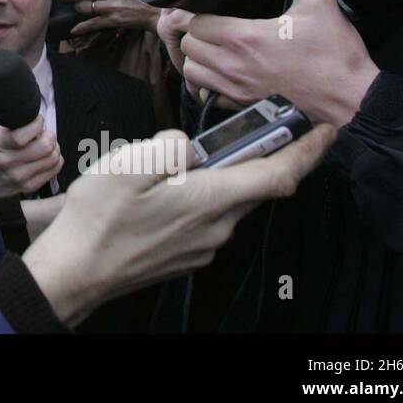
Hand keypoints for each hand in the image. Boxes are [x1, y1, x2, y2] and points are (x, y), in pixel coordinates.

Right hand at [0, 114, 62, 197]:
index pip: (26, 133)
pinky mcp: (29, 186)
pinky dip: (56, 161)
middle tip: (47, 134)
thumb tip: (33, 121)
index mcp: (0, 145)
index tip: (38, 121)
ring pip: (53, 158)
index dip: (37, 124)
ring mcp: (20, 176)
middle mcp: (10, 161)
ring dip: (55, 148)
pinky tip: (48, 157)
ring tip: (48, 146)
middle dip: (50, 136)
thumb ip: (11, 129)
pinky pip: (53, 170)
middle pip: (45, 147)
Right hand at [23, 125, 334, 325]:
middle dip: (260, 158)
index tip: (326, 132)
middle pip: (255, 188)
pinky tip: (164, 192)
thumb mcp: (127, 164)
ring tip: (182, 162)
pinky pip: (207, 220)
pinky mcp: (186, 257)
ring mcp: (202, 247)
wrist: (76, 273)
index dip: (308, 152)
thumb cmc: (98, 220)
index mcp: (208, 200)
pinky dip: (201, 199)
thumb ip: (169, 146)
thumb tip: (189, 147)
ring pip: (228, 203)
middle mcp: (216, 228)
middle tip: (251, 130)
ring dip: (223, 179)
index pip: (278, 175)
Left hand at [180, 0, 379, 124]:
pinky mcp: (243, 107)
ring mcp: (236, 89)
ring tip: (215, 49)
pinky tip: (225, 74)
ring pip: (192, 72)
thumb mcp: (319, 2)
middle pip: (188, 47)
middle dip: (196, 34)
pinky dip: (208, 85)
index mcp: (245, 37)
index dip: (198, 13)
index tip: (210, 9)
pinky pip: (208, 96)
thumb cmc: (335, 54)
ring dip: (198, 59)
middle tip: (212, 27)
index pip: (195, 23)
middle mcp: (233, 65)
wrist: (351, 99)